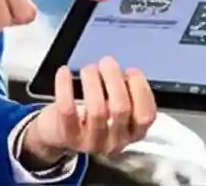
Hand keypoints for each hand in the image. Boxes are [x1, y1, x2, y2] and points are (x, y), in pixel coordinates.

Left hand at [21, 58, 156, 165]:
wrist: (59, 135)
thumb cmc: (91, 117)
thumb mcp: (114, 111)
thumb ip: (124, 94)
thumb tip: (120, 71)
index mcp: (132, 134)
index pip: (146, 115)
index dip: (140, 89)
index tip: (131, 71)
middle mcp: (114, 142)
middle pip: (120, 108)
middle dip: (114, 78)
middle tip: (106, 62)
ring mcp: (91, 141)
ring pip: (96, 109)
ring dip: (92, 80)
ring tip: (89, 69)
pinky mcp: (68, 136)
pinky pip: (67, 109)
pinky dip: (65, 86)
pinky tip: (64, 72)